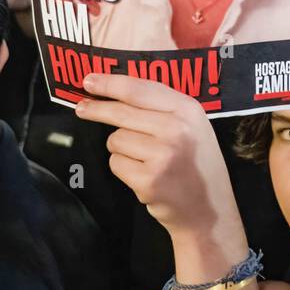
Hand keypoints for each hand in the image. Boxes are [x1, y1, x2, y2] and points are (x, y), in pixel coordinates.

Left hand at [75, 73, 236, 236]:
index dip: (109, 83)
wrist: (209, 209)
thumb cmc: (196, 164)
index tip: (88, 80)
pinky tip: (143, 175)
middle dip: (97, 110)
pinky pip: (116, 163)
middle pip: (122, 112)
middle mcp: (177, 128)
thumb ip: (162, 106)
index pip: (139, 89)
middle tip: (81, 109)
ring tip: (145, 160)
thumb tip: (115, 90)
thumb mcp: (191, 126)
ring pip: (116, 139)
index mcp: (188, 109)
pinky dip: (123, 169)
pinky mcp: (148, 179)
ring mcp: (163, 155)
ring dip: (122, 149)